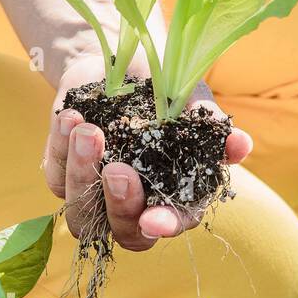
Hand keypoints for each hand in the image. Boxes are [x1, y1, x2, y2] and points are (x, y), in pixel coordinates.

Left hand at [46, 53, 252, 250]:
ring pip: (82, 216)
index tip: (153, 220)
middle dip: (120, 205)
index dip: (164, 226)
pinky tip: (72, 118)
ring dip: (83, 175)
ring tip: (88, 131)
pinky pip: (56, 179)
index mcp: (172, 195)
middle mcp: (133, 205)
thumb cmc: (162, 89)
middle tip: (119, 169)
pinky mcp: (63, 177)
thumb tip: (241, 145)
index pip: (171, 224)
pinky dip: (60, 148)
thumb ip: (211, 127)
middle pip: (124, 232)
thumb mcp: (190, 101)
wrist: (115, 64)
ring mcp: (95, 195)